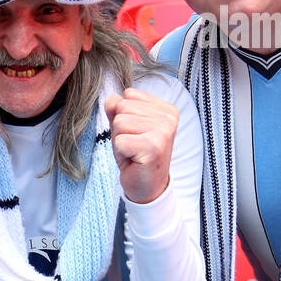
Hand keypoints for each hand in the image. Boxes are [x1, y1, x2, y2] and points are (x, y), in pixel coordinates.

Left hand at [105, 87, 177, 204]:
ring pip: (119, 122)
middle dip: (120, 129)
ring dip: (120, 140)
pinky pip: (119, 140)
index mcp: (166, 109)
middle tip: (132, 145)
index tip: (135, 134)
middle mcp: (169, 117)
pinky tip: (133, 159)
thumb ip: (117, 108)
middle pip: (122, 107)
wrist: (147, 186)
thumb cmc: (135, 154)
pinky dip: (120, 152)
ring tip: (133, 151)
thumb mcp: (124, 126)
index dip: (123, 116)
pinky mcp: (154, 147)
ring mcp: (163, 131)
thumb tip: (112, 98)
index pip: (128, 95)